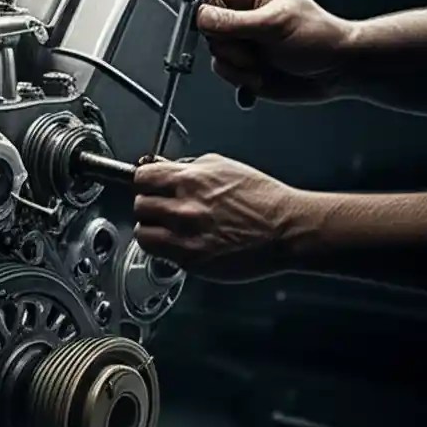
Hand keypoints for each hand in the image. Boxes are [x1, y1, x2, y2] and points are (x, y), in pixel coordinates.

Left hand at [132, 154, 300, 281]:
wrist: (286, 229)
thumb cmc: (262, 199)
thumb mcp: (223, 167)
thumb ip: (188, 168)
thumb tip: (162, 167)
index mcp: (192, 179)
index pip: (142, 177)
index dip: (145, 182)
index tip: (149, 186)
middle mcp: (185, 207)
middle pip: (139, 205)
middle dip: (150, 205)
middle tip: (163, 208)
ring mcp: (186, 235)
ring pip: (143, 232)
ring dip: (152, 229)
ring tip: (168, 228)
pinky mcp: (191, 259)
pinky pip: (157, 253)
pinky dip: (162, 248)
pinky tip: (178, 242)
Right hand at [198, 0, 355, 103]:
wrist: (336, 71)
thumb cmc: (318, 37)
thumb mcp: (274, 25)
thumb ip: (233, 22)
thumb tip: (200, 18)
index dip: (207, 14)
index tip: (213, 29)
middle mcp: (243, 13)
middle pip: (207, 28)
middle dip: (228, 45)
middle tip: (252, 48)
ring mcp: (243, 39)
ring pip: (215, 52)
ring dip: (236, 64)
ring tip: (262, 62)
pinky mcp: (244, 62)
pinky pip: (223, 70)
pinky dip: (240, 77)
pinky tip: (261, 74)